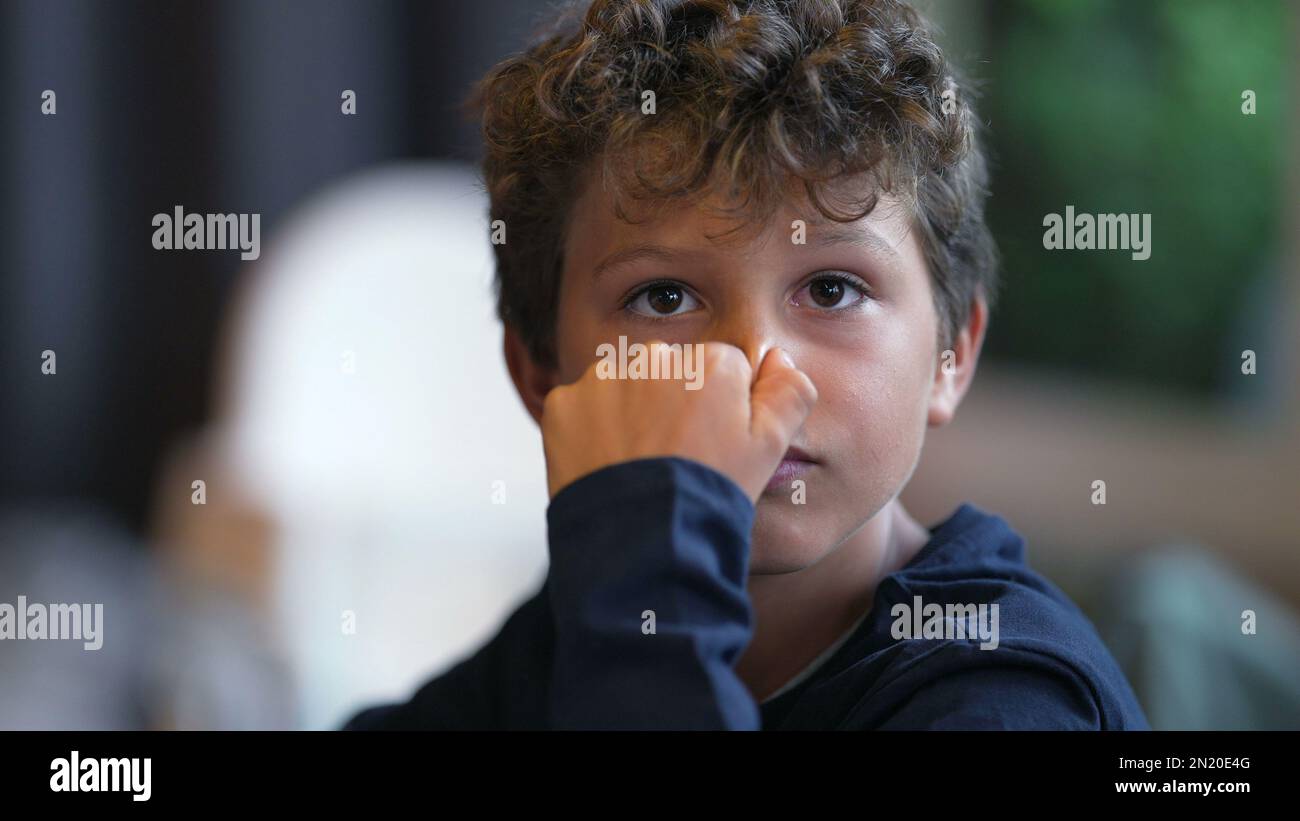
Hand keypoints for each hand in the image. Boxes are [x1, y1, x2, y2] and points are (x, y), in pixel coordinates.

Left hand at [541, 342, 816, 502]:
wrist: (641, 544)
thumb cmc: (710, 496)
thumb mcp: (769, 450)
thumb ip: (788, 393)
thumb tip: (779, 357)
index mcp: (712, 362)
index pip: (719, 369)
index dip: (717, 410)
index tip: (709, 446)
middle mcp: (656, 355)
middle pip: (669, 372)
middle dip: (671, 405)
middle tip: (673, 458)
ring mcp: (603, 377)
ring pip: (622, 386)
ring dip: (628, 415)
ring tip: (638, 466)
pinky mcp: (564, 403)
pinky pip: (581, 408)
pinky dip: (589, 431)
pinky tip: (606, 465)